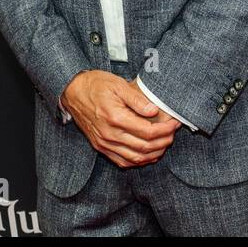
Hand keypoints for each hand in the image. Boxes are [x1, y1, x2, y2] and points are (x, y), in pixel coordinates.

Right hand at [61, 70, 178, 167]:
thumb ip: (137, 100)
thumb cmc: (96, 85)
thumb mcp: (118, 84)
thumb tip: (154, 111)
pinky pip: (122, 161)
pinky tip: (148, 154)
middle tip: (173, 133)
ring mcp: (104, 143)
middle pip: (144, 147)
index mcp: (115, 118)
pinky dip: (138, 161)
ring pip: (135, 158)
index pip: (148, 132)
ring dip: (154, 154)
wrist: (72, 91)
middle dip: (164, 142)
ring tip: (165, 143)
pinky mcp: (100, 147)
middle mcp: (109, 135)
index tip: (175, 123)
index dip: (165, 130)